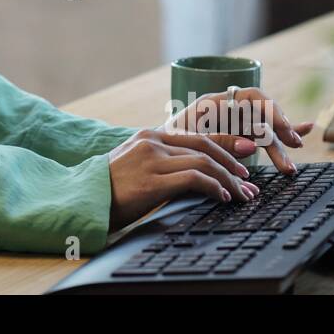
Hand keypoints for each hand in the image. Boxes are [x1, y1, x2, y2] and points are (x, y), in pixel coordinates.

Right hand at [105, 127, 262, 232]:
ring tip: (241, 195)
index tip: (246, 157)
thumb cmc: (109, 188)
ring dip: (229, 180)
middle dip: (233, 164)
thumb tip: (191, 171)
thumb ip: (160, 160)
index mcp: (150, 135)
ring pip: (204, 162)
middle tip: (249, 181)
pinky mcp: (152, 180)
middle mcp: (152, 141)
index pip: (197, 135)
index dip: (226, 144)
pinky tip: (222, 198)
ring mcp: (151, 159)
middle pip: (206, 146)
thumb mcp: (135, 165)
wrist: (84, 199)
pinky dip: (214, 188)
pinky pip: (194, 179)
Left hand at [166, 85, 314, 175]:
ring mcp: (234, 122)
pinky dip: (284, 131)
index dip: (270, 111)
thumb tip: (252, 146)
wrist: (153, 155)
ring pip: (265, 127)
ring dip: (281, 143)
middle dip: (280, 131)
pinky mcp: (238, 136)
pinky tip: (307, 128)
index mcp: (214, 102)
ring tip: (291, 162)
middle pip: (263, 113)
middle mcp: (228, 109)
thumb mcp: (187, 142)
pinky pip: (265, 131)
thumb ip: (219, 142)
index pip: (252, 97)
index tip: (280, 131)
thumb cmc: (165, 145)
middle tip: (293, 150)